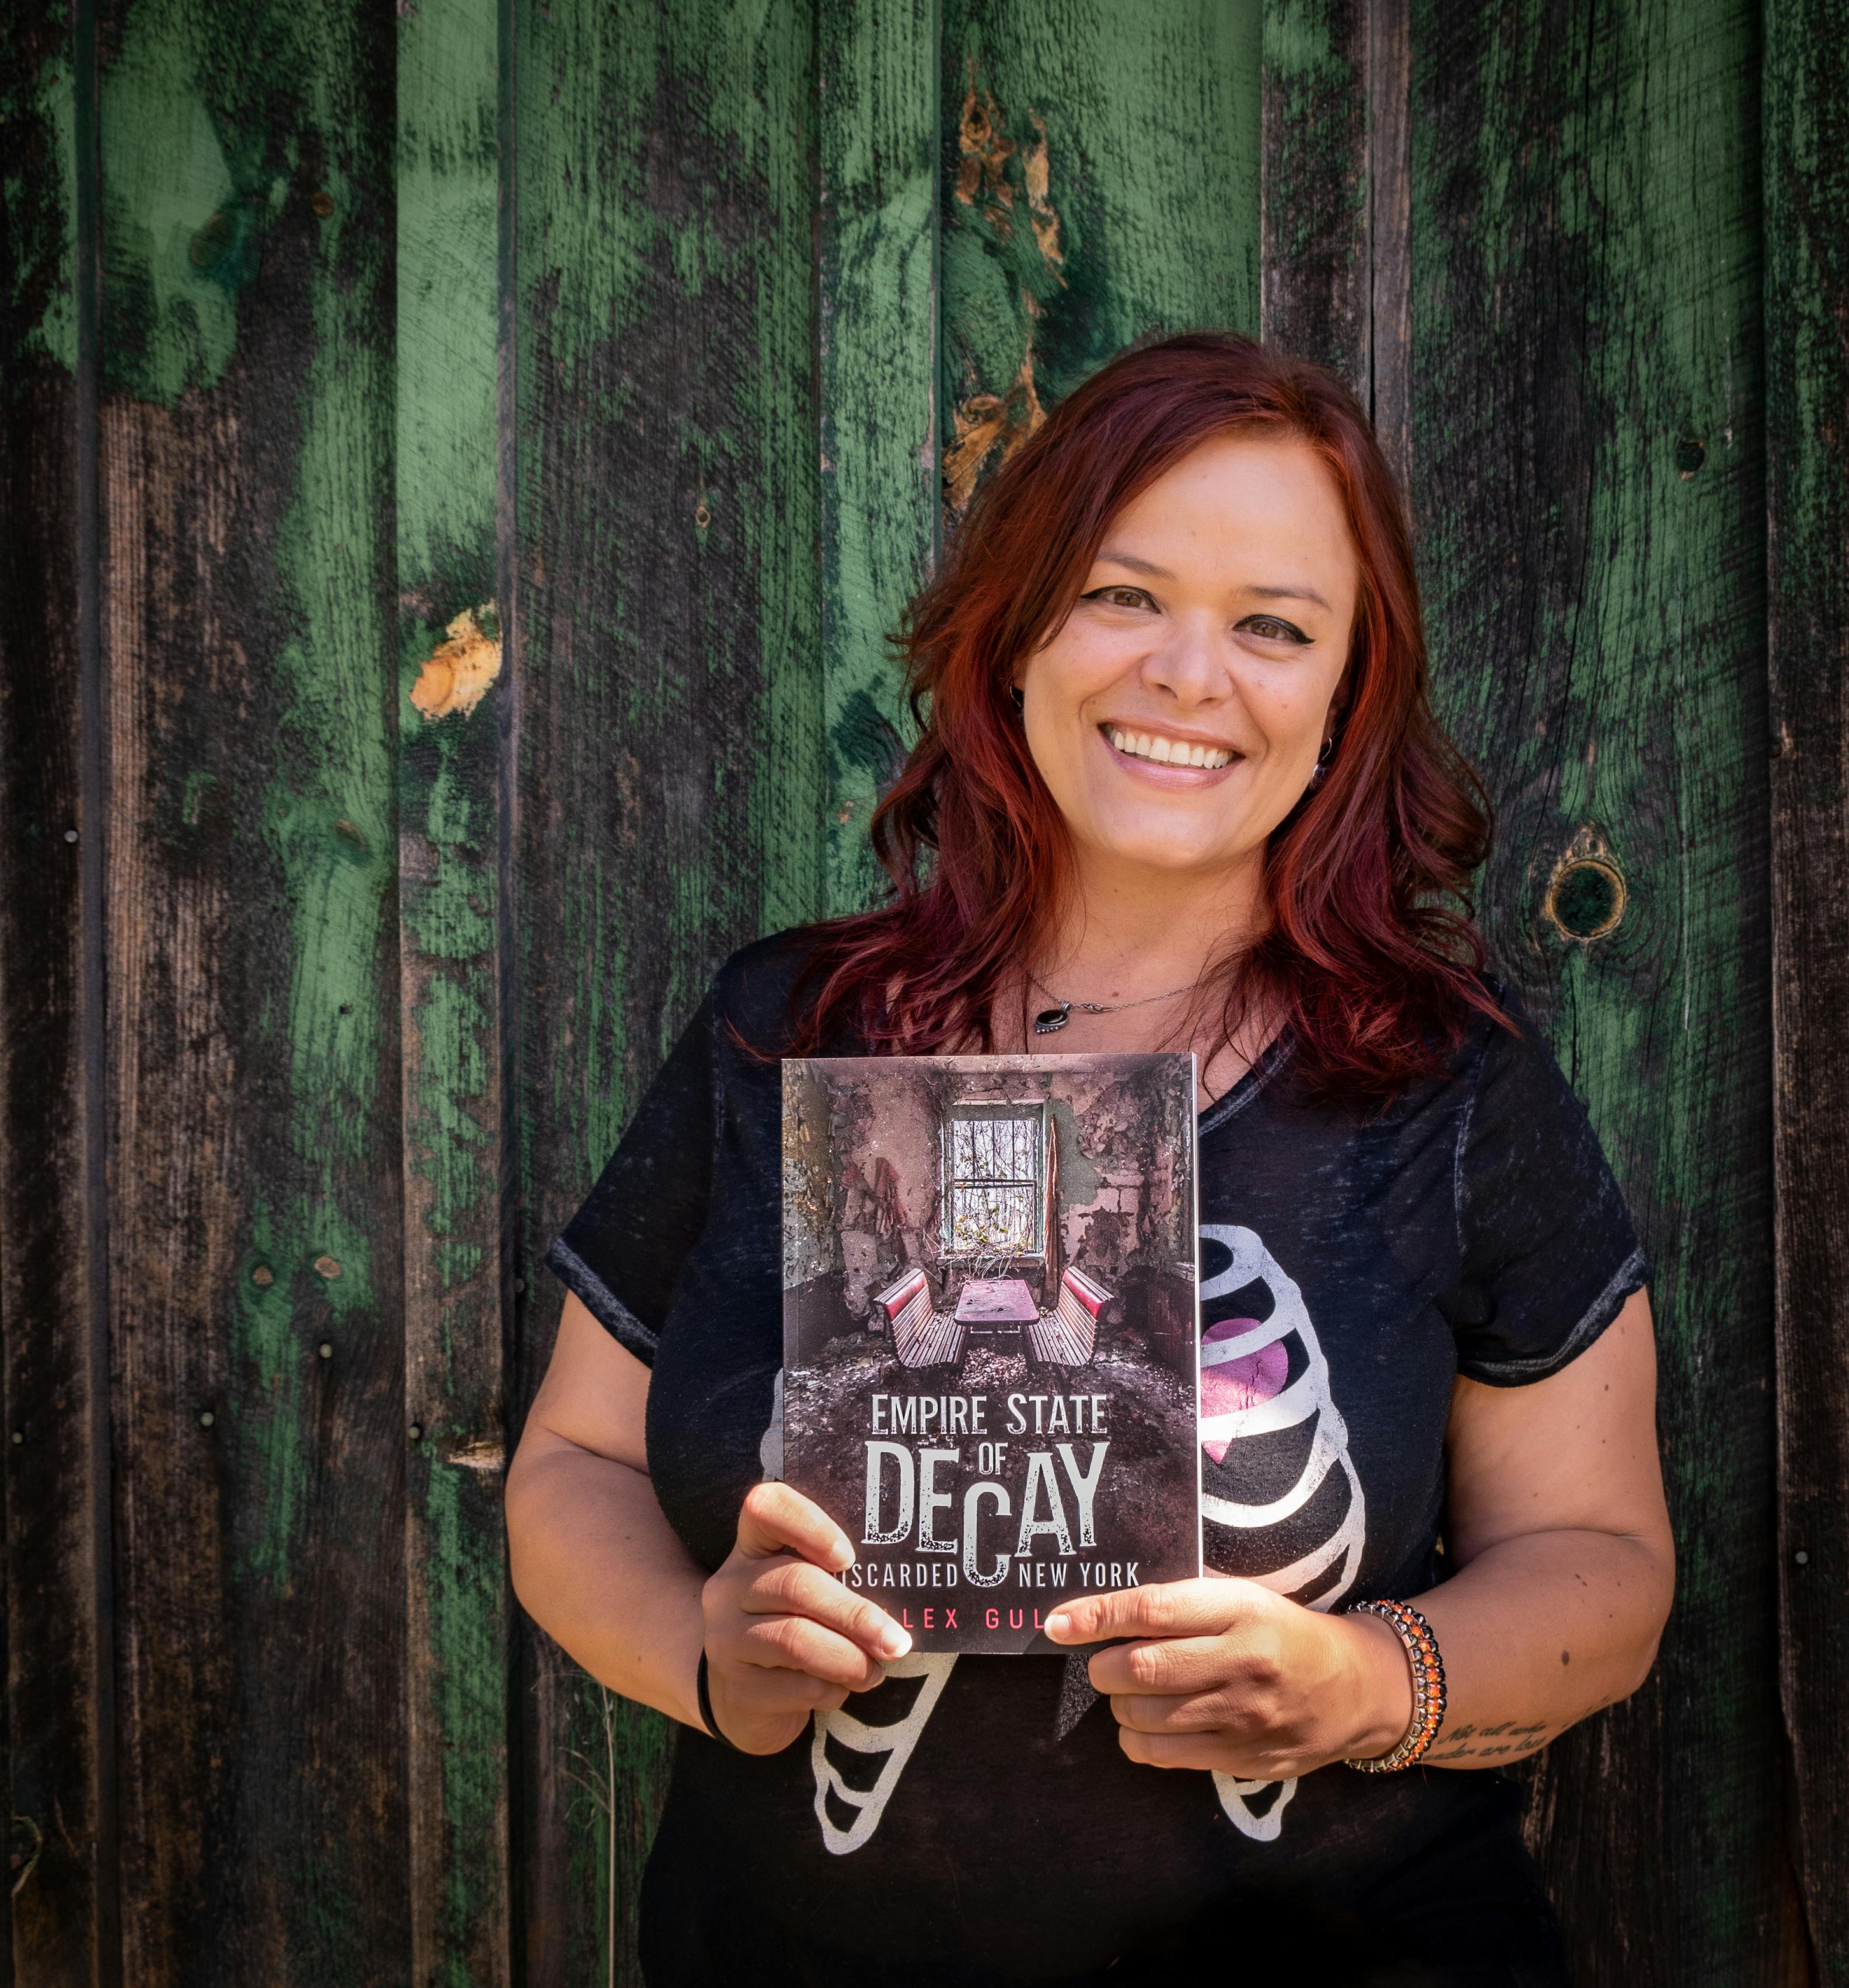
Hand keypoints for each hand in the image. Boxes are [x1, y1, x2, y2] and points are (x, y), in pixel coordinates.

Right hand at [699, 1481, 911, 1754]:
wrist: (742, 1695)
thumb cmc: (792, 1628)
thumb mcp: (806, 1594)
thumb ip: (837, 1583)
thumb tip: (900, 1603)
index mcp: (753, 1549)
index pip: (766, 1508)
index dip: (809, 1525)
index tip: (848, 1556)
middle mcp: (731, 1587)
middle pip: (795, 1584)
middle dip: (855, 1615)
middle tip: (897, 1641)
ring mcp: (726, 1639)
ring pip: (794, 1640)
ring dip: (849, 1658)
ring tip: (876, 1671)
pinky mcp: (736, 1689)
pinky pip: (795, 1687)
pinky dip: (831, 1690)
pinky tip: (842, 1689)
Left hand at [1044, 1577, 1412, 1779]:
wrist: (1353, 1688)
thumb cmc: (1280, 1631)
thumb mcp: (1239, 1598)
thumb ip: (1179, 1606)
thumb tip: (1099, 1616)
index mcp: (1240, 1610)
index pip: (1152, 1610)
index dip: (1096, 1616)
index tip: (1057, 1623)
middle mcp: (1241, 1663)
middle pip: (1140, 1669)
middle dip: (1102, 1667)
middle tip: (1103, 1661)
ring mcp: (1242, 1717)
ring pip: (1143, 1717)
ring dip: (1118, 1704)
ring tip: (1130, 1691)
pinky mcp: (1241, 1758)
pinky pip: (1162, 1755)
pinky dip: (1137, 1739)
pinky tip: (1148, 1723)